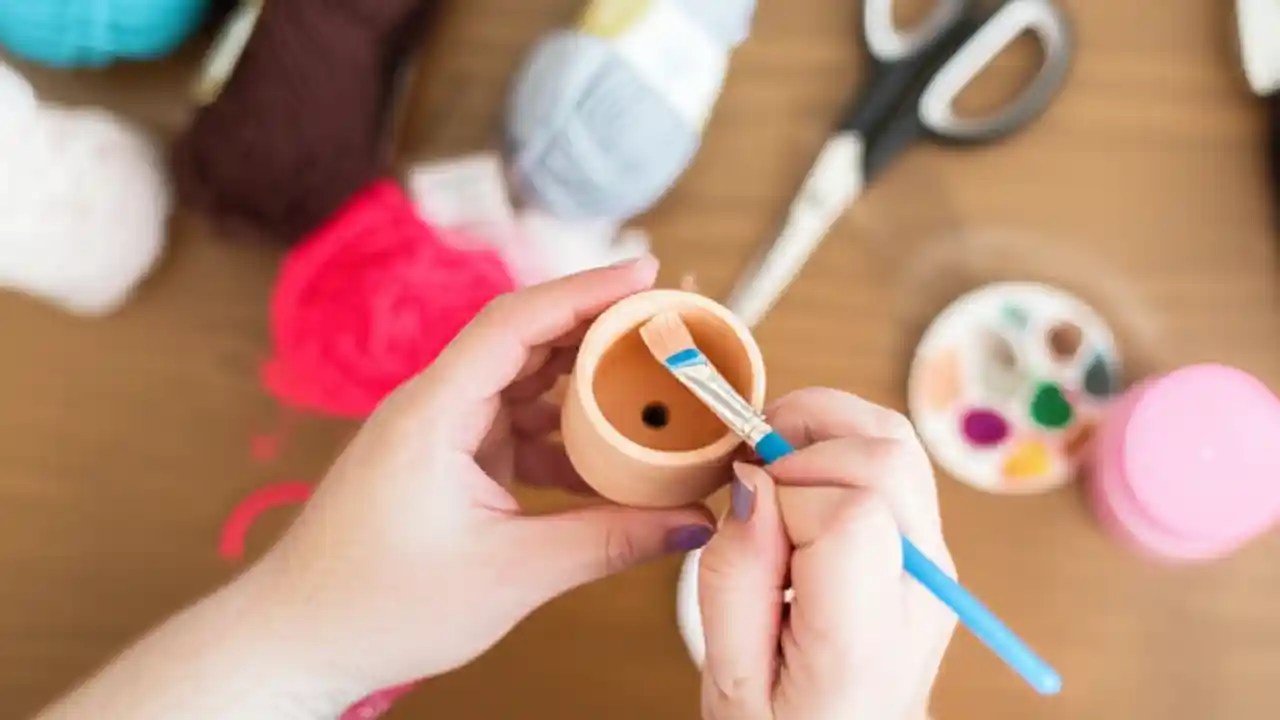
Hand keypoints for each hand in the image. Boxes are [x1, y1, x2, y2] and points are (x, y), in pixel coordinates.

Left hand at [250, 256, 714, 703]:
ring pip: (527, 388)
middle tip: (670, 330)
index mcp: (433, 412)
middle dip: (600, 333)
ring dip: (587, 391)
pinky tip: (611, 462)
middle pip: (528, 343)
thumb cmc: (377, 605)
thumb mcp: (511, 575)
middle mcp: (434, 407)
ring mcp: (439, 433)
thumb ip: (607, 541)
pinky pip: (516, 431)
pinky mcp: (446, 462)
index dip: (586, 290)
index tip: (648, 273)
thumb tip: (692, 519)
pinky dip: (564, 441)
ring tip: (654, 391)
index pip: (516, 322)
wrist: (298, 640)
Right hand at [698, 388, 955, 719]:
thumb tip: (751, 478)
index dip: (785, 494)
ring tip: (772, 460)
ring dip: (827, 429)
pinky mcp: (925, 549)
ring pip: (899, 443)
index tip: (743, 513)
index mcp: (868, 636)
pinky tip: (796, 480)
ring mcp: (933, 564)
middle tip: (751, 460)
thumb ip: (736, 578)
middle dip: (808, 433)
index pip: (851, 510)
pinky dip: (840, 448)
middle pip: (890, 456)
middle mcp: (920, 589)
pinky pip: (895, 467)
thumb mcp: (731, 681)